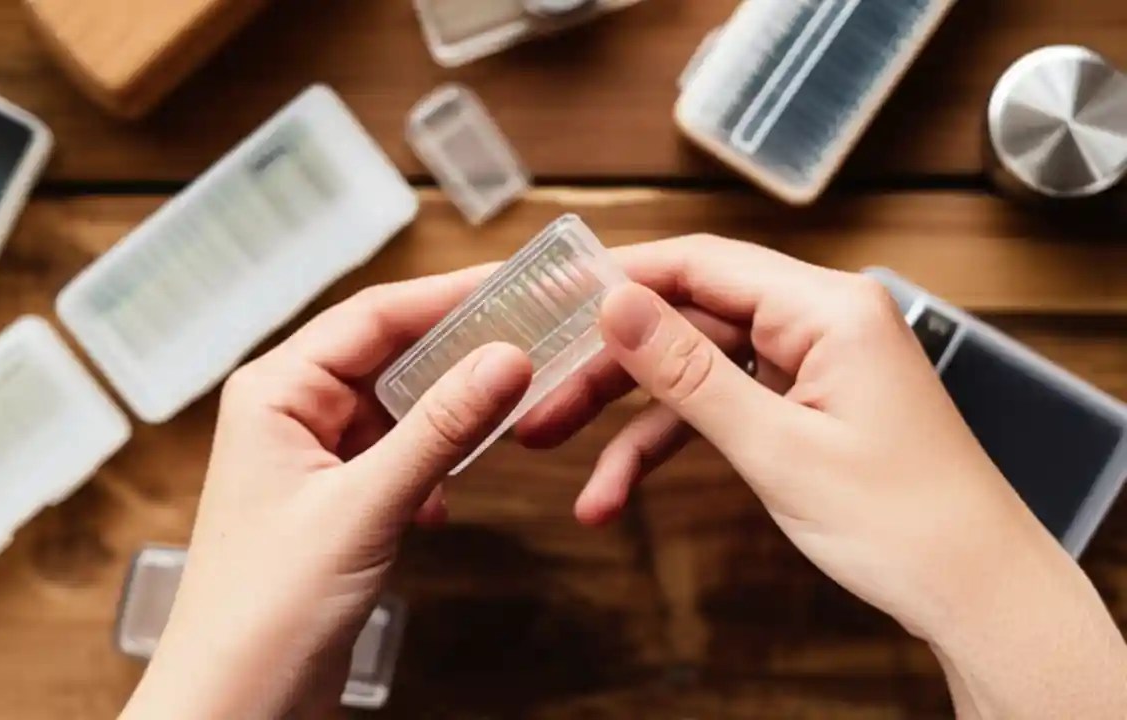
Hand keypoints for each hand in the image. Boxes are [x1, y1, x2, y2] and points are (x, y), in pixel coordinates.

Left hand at [121, 269, 532, 719]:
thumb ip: (438, 430)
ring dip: (450, 411)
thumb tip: (506, 359)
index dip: (448, 295)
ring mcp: (313, 458)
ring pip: (398, 407)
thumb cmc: (262, 612)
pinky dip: (434, 464)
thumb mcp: (363, 508)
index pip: (374, 316)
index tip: (517, 284)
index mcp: (274, 391)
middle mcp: (290, 412)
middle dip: (458, 349)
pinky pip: (398, 454)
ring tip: (511, 403)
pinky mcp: (336, 502)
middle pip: (389, 353)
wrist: (234, 707)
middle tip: (533, 334)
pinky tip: (449, 494)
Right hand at [516, 236, 1126, 717]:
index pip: (700, 262)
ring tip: (557, 452)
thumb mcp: (775, 448)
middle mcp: (820, 319)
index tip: (550, 293)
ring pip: (694, 366)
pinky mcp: (806, 401)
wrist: (975, 591)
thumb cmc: (904, 522)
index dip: (618, 276)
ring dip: (628, 414)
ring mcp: (813, 362)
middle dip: (609, 365)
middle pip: (686, 317)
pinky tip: (616, 489)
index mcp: (828, 307)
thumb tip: (617, 304)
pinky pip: (721, 406)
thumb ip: (688, 371)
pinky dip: (670, 443)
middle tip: (540, 397)